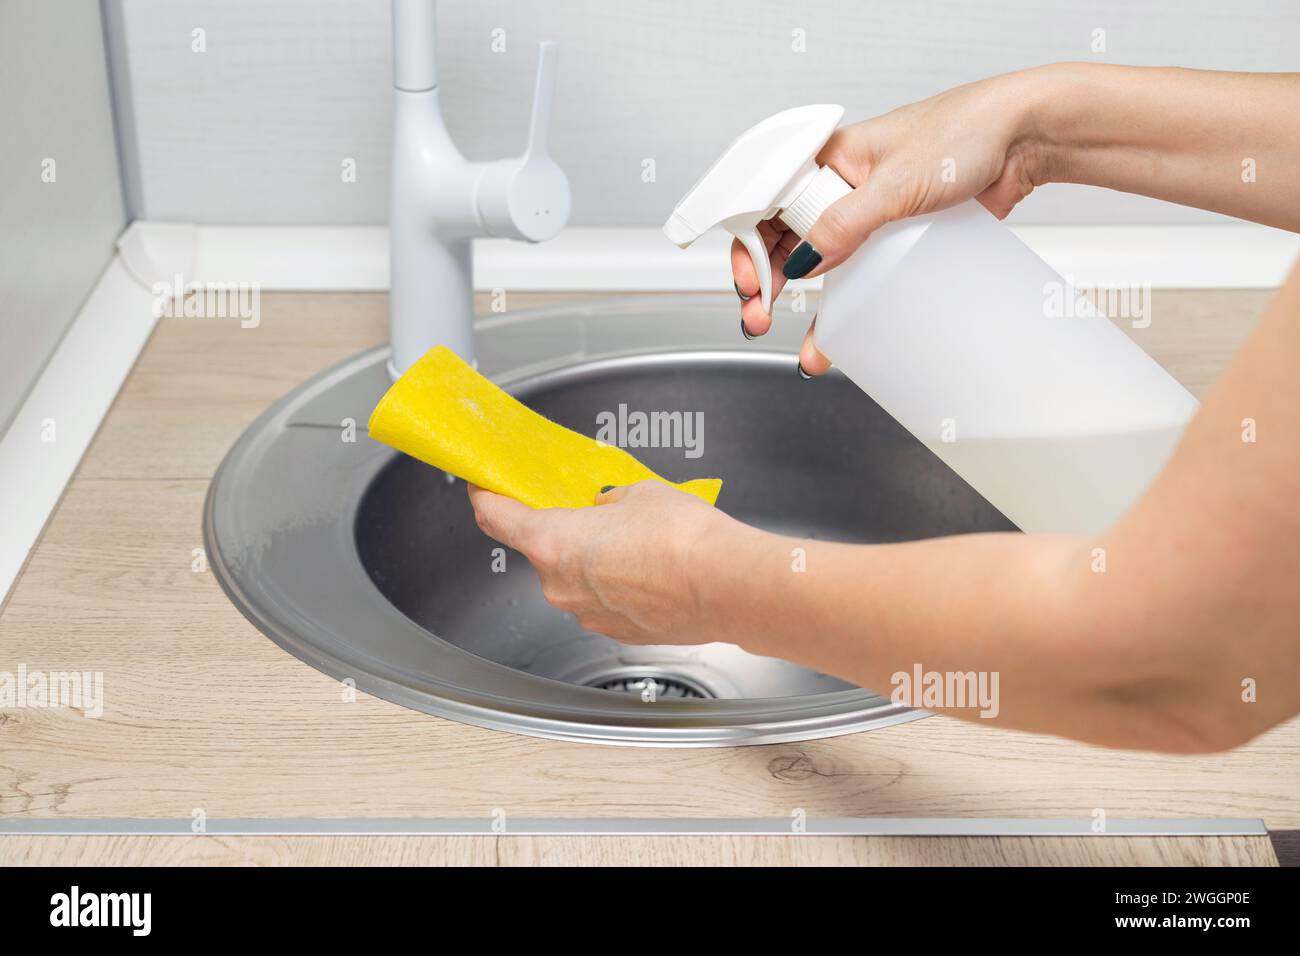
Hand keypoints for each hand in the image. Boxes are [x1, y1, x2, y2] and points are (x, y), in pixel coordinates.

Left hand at [467, 480, 734, 644]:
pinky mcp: (617, 632)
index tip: (483, 487)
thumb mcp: (640, 493)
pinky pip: (605, 601)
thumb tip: (606, 510)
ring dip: (596, 561)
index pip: (496, 518)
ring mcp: (588, 614)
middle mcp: (561, 585)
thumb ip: (609, 503)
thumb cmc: (684, 538)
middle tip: (595, 512)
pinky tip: (652, 570)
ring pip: (577, 579)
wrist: (727, 586)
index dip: (485, 498)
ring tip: (638, 543)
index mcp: (554, 542)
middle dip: (565, 532)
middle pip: (544, 551)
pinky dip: (619, 586)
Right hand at [733, 68, 1052, 373]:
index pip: (769, 207)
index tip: (753, 284)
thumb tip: (803, 261)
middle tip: (761, 316)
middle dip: (770, 283)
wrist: (1024, 139)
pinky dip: (853, 306)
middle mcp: (843, 187)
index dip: (753, 247)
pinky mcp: (899, 238)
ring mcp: (871, 215)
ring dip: (812, 308)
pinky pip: (865, 275)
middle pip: (788, 242)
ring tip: (810, 343)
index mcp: (829, 159)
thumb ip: (844, 222)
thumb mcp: (894, 183)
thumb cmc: (964, 130)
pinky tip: (846, 332)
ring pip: (825, 265)